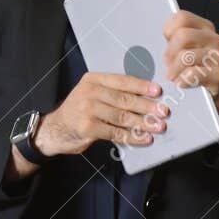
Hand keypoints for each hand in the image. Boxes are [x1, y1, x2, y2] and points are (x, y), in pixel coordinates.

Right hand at [36, 72, 169, 157]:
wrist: (55, 129)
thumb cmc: (80, 111)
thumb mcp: (92, 94)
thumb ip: (113, 93)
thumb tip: (145, 98)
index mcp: (94, 79)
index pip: (122, 81)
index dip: (141, 86)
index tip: (158, 91)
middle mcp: (90, 92)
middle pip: (124, 99)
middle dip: (147, 106)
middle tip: (163, 111)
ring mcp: (87, 109)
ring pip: (122, 116)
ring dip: (143, 123)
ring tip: (158, 126)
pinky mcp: (88, 127)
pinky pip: (115, 132)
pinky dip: (132, 136)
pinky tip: (144, 138)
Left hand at [162, 10, 218, 110]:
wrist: (206, 96)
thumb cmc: (190, 70)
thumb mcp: (181, 49)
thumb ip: (171, 38)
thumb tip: (148, 34)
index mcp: (204, 28)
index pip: (181, 17)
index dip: (168, 30)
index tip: (166, 42)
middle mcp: (214, 39)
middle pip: (183, 35)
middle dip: (170, 52)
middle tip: (166, 63)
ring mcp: (218, 57)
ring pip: (186, 55)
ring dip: (174, 68)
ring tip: (172, 76)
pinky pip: (193, 74)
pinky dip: (182, 80)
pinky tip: (181, 83)